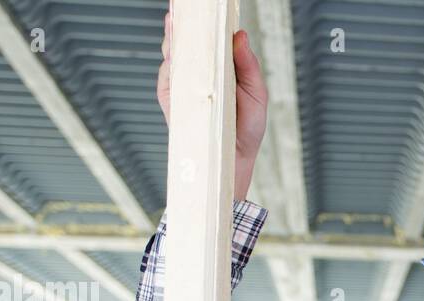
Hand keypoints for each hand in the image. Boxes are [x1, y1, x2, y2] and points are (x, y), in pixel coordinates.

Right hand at [157, 6, 268, 201]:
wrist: (234, 161)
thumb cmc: (246, 129)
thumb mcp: (256, 93)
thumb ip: (247, 65)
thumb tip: (239, 35)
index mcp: (218, 67)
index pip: (206, 38)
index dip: (201, 19)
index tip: (200, 3)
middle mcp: (198, 72)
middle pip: (186, 40)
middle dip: (182, 20)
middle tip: (181, 4)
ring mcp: (182, 84)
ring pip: (173, 53)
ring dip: (173, 35)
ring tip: (176, 18)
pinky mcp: (171, 99)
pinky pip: (167, 75)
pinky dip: (170, 61)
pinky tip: (174, 49)